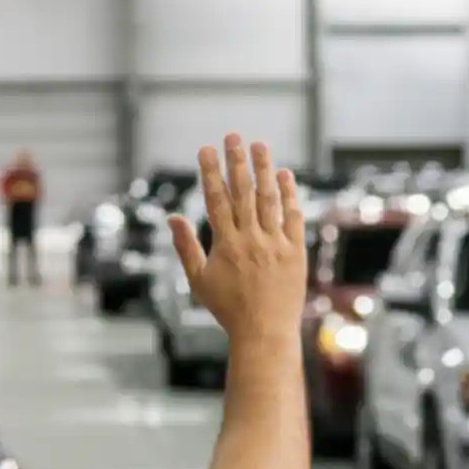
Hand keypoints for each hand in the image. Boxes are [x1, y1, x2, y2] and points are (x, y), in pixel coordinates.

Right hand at [168, 134, 306, 341]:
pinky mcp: (295, 251)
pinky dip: (290, 195)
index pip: (216, 200)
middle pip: (243, 192)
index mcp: (226, 245)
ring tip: (259, 145)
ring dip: (263, 169)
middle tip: (233, 136)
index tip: (206, 149)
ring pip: (269, 199)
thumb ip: (186, 247)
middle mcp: (251, 240)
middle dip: (236, 161)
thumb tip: (173, 218)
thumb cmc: (229, 310)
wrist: (265, 332)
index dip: (210, 172)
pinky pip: (294, 217)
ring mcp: (275, 244)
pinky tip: (286, 175)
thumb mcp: (199, 281)